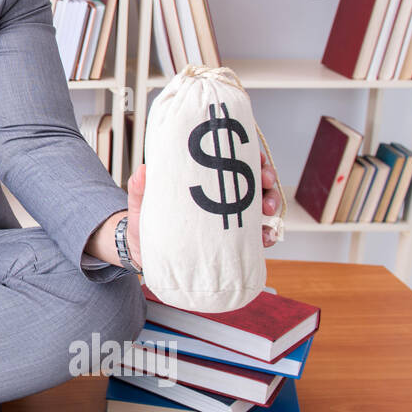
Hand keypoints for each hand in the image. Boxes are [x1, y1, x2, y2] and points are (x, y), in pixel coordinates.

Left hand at [125, 154, 283, 261]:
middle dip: (266, 178)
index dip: (249, 155)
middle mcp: (219, 197)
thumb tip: (143, 169)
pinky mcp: (231, 240)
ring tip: (267, 210)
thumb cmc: (145, 225)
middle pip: (252, 180)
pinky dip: (267, 234)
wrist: (146, 256)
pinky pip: (256, 235)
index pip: (230, 161)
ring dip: (271, 203)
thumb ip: (140, 189)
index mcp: (202, 181)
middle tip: (265, 182)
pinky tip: (266, 236)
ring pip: (260, 205)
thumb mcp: (141, 205)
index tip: (256, 157)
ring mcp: (227, 217)